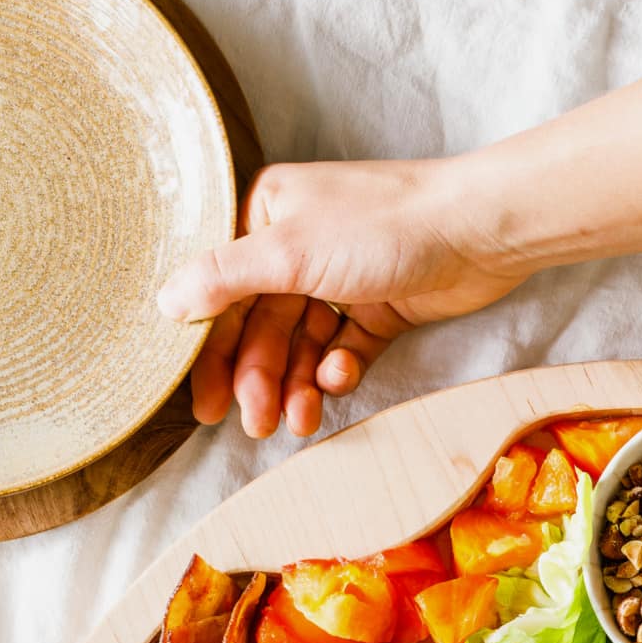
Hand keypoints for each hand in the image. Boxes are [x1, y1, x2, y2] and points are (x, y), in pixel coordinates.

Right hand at [156, 156, 526, 438]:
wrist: (477, 232)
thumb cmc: (382, 226)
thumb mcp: (288, 251)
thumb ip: (224, 278)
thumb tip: (164, 301)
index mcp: (266, 216)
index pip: (223, 293)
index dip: (213, 352)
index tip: (207, 406)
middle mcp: (298, 246)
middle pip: (262, 327)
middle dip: (259, 379)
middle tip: (257, 425)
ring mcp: (340, 279)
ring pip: (303, 346)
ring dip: (296, 385)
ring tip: (301, 421)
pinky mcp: (379, 307)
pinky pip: (344, 349)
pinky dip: (338, 369)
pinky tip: (340, 378)